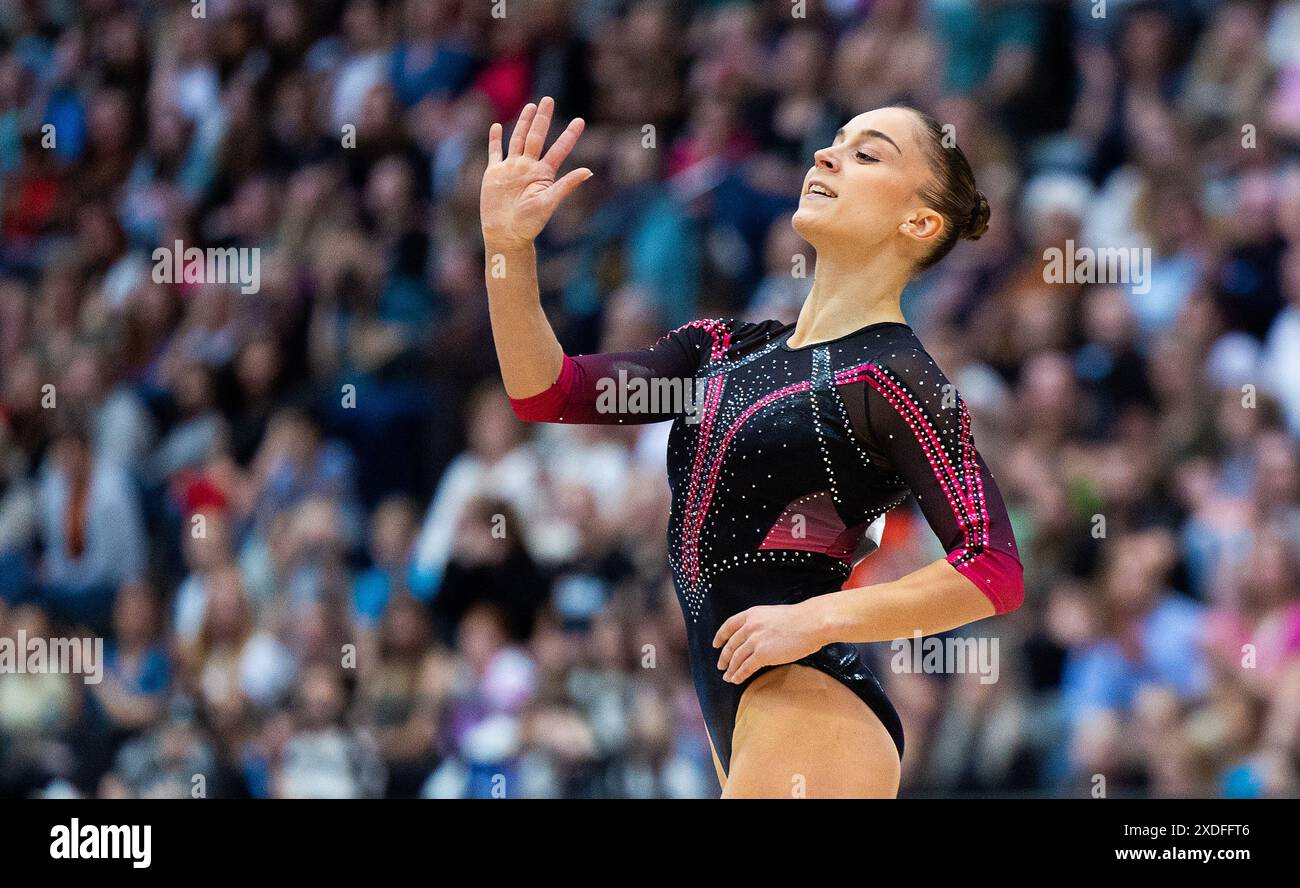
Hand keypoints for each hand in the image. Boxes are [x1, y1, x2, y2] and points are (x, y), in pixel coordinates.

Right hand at [480, 96, 591, 249]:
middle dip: (543, 118)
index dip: (569, 135)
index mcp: (543, 174)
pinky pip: (495, 152)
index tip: (580, 121)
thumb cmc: (529, 223)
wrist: (505, 234)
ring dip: (523, 123)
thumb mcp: (549, 202)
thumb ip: (566, 185)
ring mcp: (511, 169)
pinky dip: (495, 140)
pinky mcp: (494, 174)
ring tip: (530, 106)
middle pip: (536, 136)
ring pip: (518, 139)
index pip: (559, 149)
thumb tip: (589, 171)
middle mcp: (528, 167)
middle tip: (549, 99)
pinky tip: (497, 127)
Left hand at [712, 601, 828, 684]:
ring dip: (730, 669)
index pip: (729, 625)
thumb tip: (758, 637)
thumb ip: (762, 624)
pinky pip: (746, 667)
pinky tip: (736, 679)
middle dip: (724, 656)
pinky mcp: (762, 654)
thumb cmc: (800, 619)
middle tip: (720, 665)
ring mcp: (755, 640)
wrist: (811, 623)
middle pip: (731, 644)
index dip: (720, 636)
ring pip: (736, 657)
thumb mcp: (774, 615)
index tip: (716, 644)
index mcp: (752, 614)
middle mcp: (750, 626)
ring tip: (727, 677)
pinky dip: (739, 674)